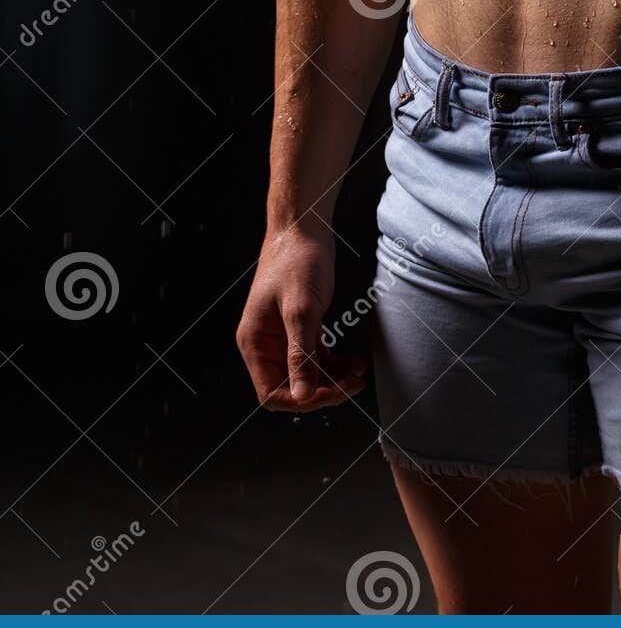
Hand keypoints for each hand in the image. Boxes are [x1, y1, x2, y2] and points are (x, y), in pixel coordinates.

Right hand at [236, 224, 366, 411]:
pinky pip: (315, 355)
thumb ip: (301, 355)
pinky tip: (355, 362)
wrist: (304, 226)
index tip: (331, 393)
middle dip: (322, 391)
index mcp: (255, 342)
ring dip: (332, 379)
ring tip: (359, 376)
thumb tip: (301, 396)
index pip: (270, 393)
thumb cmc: (297, 260)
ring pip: (306, 372)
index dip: (300, 401)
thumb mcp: (301, 310)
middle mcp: (265, 343)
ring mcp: (282, 334)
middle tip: (353, 385)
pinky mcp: (300, 324)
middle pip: (290, 386)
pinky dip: (334, 362)